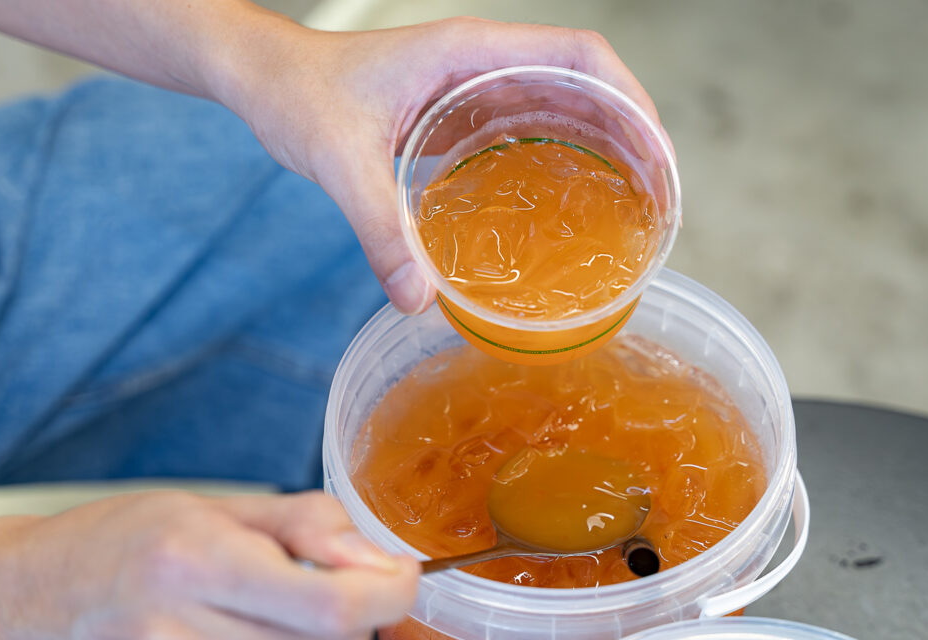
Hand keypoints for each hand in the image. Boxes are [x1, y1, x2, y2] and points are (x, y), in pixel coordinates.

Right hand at [0, 491, 418, 639]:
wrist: (28, 609)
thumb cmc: (120, 542)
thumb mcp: (217, 505)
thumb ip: (308, 525)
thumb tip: (377, 559)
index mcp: (196, 567)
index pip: (334, 606)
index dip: (391, 591)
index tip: (403, 571)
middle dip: (360, 609)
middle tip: (334, 572)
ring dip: (323, 635)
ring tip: (271, 598)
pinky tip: (246, 631)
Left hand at [217, 15, 663, 312]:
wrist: (267, 80)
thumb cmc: (298, 95)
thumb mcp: (339, 160)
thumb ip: (379, 228)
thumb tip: (419, 301)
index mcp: (471, 51)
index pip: (581, 55)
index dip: (631, 97)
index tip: (657, 151)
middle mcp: (485, 61)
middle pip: (589, 83)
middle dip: (635, 132)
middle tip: (661, 197)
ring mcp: (477, 84)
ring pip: (568, 104)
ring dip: (610, 144)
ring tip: (639, 201)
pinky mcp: (463, 110)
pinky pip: (534, 126)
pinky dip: (569, 157)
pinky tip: (580, 199)